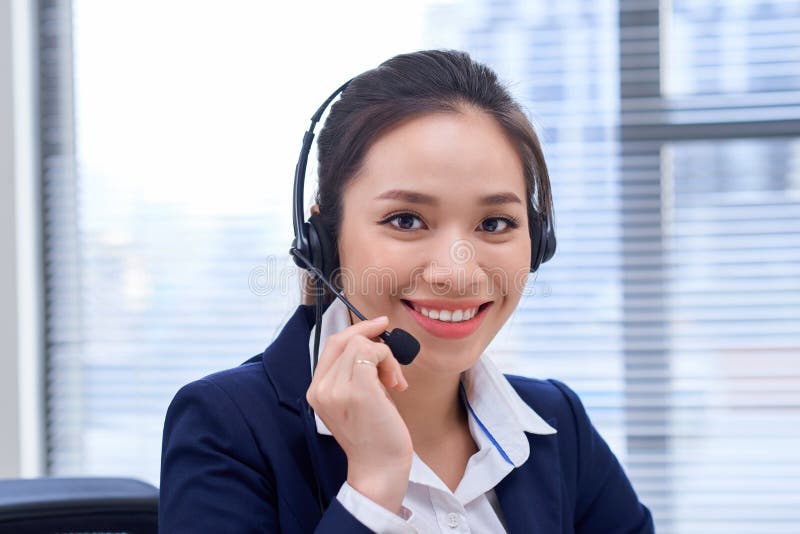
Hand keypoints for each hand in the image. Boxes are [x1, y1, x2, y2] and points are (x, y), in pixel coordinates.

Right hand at [306, 316, 412, 513]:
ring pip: (361, 344)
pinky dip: (389, 361)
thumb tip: (373, 342)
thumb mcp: (356, 399)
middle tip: (392, 359)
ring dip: (385, 357)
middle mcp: (321, 388)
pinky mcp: (357, 390)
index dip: (357, 330)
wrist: (379, 469)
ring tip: (394, 382)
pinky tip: (395, 384)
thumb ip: (354, 373)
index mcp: (317, 390)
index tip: (379, 325)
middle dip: (373, 341)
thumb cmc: (374, 435)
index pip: (332, 345)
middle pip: (345, 340)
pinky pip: (373, 352)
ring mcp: (337, 389)